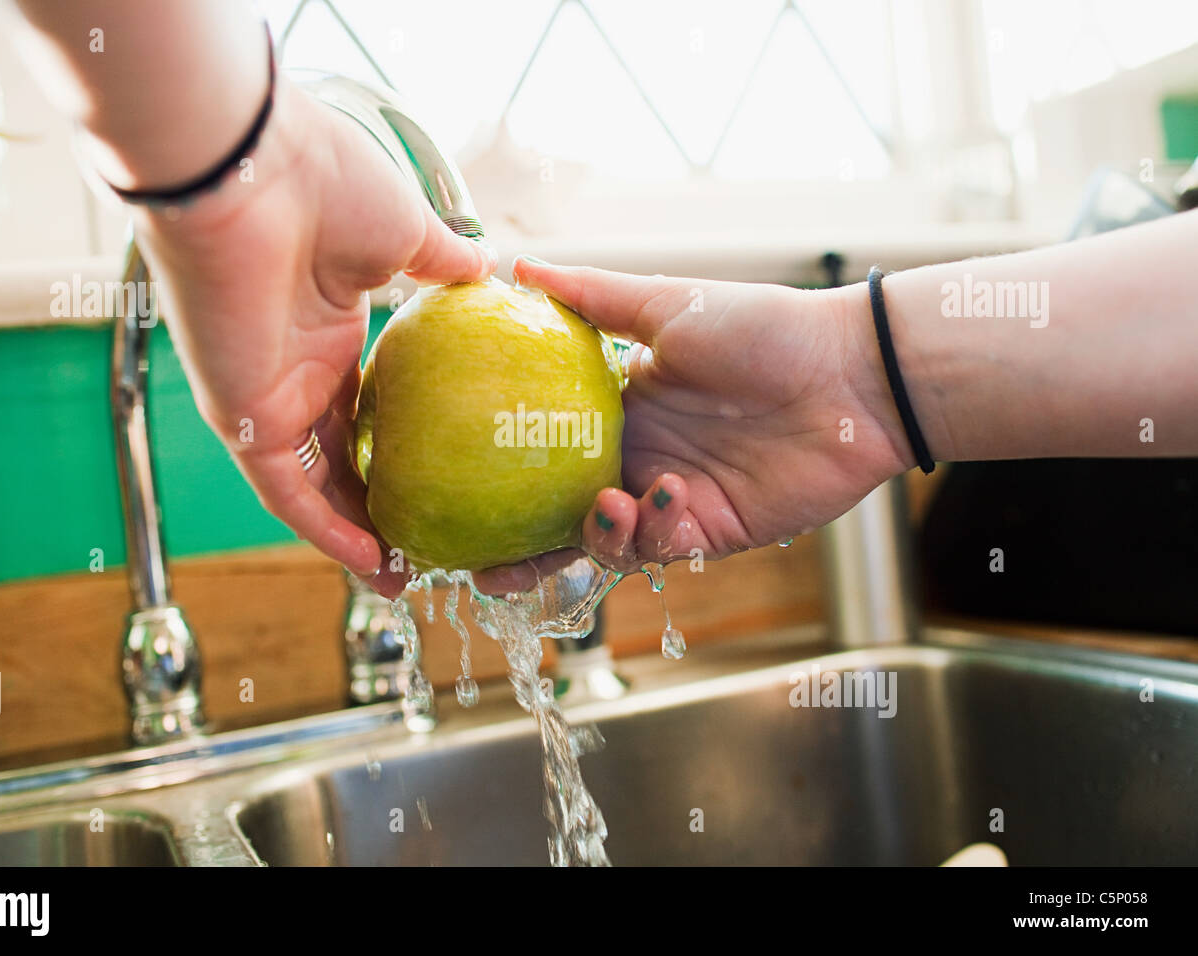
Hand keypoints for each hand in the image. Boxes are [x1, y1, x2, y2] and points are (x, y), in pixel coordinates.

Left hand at [128, 78, 495, 595]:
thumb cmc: (323, 182)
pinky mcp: (241, 416)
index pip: (363, 407)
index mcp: (325, 330)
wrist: (252, 167)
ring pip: (309, 488)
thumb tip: (492, 272)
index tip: (444, 473)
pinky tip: (372, 562)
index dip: (401, 445)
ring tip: (402, 577)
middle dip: (378, 506)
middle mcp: (292, 371)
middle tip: (426, 541)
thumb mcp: (407, 232)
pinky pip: (284, 492)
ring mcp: (265, 397)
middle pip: (337, 458)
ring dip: (351, 536)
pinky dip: (326, 531)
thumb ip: (445, 264)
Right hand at [475, 257, 910, 591]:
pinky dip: (655, 530)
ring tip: (605, 508)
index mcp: (616, 409)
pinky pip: (662, 548)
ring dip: (594, 535)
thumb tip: (514, 265)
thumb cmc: (764, 328)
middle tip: (485, 565)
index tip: (456, 486)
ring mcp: (669, 500)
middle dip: (522, 548)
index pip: (541, 451)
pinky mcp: (711, 533)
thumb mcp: (668, 305)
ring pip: (606, 543)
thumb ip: (590, 296)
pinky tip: (672, 495)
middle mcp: (634, 458)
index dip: (500, 476)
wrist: (850, 374)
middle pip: (560, 514)